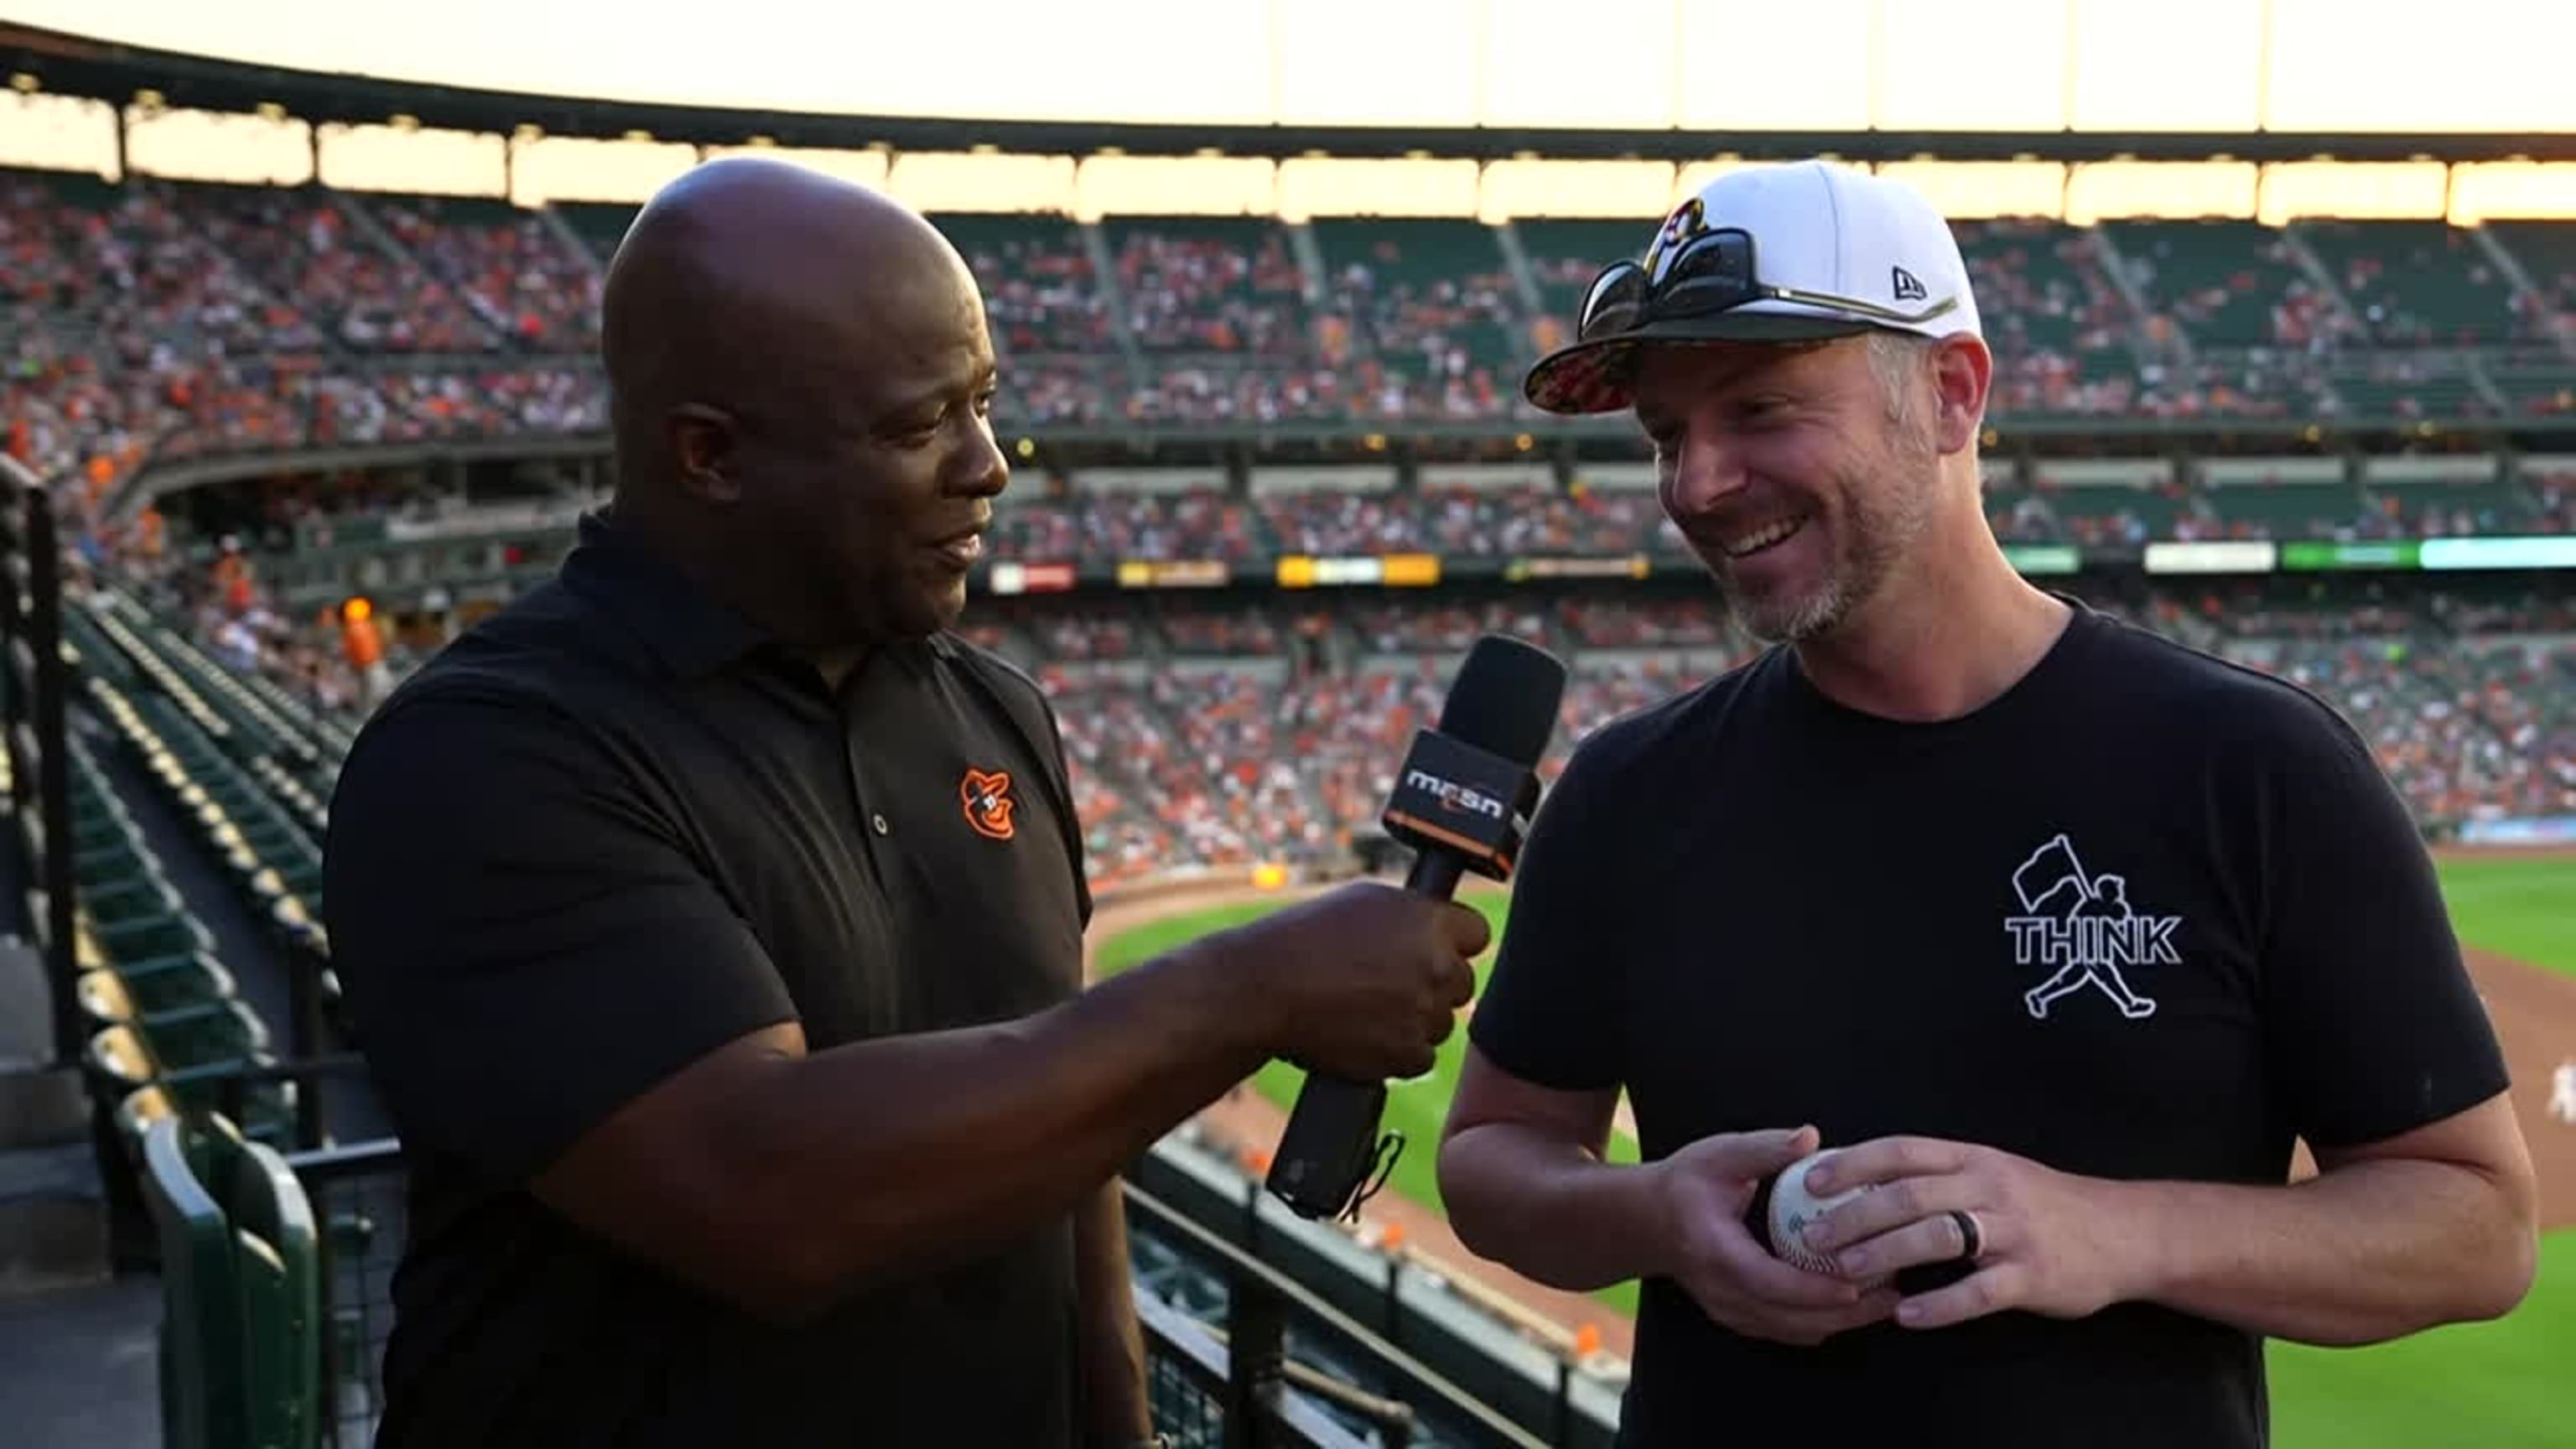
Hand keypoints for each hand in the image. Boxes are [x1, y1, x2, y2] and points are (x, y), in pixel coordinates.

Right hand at [1208, 881, 1487, 1080]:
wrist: (1266, 988)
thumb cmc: (1305, 937)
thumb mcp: (1365, 901)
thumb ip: (1413, 914)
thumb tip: (1438, 923)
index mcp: (1430, 922)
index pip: (1477, 934)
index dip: (1454, 942)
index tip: (1436, 948)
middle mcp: (1436, 966)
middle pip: (1463, 982)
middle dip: (1434, 983)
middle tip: (1390, 982)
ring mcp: (1424, 1013)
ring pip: (1441, 1022)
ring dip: (1414, 1019)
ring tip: (1366, 1006)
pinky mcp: (1407, 1054)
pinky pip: (1421, 1056)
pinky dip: (1397, 1051)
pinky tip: (1365, 1031)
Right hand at [1651, 1125, 1902, 1346]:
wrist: (1645, 1222)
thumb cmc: (1684, 1184)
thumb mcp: (1719, 1155)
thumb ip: (1765, 1148)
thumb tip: (1811, 1137)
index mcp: (1716, 1252)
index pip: (1769, 1283)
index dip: (1815, 1290)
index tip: (1858, 1284)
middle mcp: (1722, 1292)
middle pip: (1791, 1319)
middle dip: (1846, 1314)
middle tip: (1893, 1295)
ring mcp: (1729, 1310)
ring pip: (1793, 1331)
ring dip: (1840, 1322)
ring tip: (1885, 1302)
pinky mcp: (1739, 1317)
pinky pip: (1786, 1330)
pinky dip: (1822, 1321)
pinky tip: (1853, 1304)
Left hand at [1796, 1135, 2141, 1329]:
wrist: (2125, 1232)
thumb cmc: (2045, 1203)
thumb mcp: (1993, 1172)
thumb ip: (1939, 1176)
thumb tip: (1864, 1181)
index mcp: (1973, 1159)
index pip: (1902, 1151)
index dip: (1853, 1163)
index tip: (1810, 1181)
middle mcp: (1989, 1187)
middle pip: (1909, 1194)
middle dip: (1854, 1215)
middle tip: (1814, 1237)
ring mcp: (2012, 1231)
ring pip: (1938, 1237)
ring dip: (1885, 1253)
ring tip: (1847, 1271)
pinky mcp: (2031, 1275)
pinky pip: (1978, 1292)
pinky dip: (1939, 1305)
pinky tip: (1907, 1316)